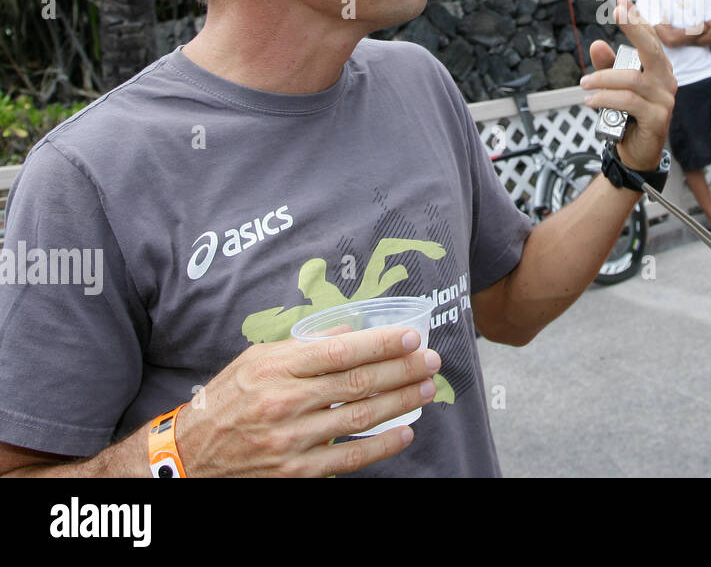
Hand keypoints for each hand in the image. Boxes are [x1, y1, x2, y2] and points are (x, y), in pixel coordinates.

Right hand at [177, 326, 441, 476]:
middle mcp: (284, 403)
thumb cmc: (227, 401)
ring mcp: (291, 441)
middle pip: (357, 384)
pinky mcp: (295, 472)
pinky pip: (348, 457)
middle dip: (401, 370)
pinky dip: (381, 445)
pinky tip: (404, 431)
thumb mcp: (256, 360)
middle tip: (430, 361)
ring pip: (359, 418)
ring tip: (425, 389)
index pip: (340, 352)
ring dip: (400, 403)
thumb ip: (303, 346)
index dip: (381, 344)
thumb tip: (351, 330)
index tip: (412, 336)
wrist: (188, 457)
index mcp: (276, 368)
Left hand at [583, 0, 675, 171]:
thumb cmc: (627, 116)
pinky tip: (591, 100)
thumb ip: (607, 67)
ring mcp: (665, 99)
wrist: (636, 154)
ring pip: (632, 79)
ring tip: (584, 84)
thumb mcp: (613, 88)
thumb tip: (597, 44)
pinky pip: (629, 101)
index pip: (650, 38)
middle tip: (617, 10)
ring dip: (603, 79)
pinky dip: (607, 98)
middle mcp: (666, 80)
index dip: (637, 18)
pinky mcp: (658, 118)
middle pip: (651, 48)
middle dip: (633, 26)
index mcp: (659, 69)